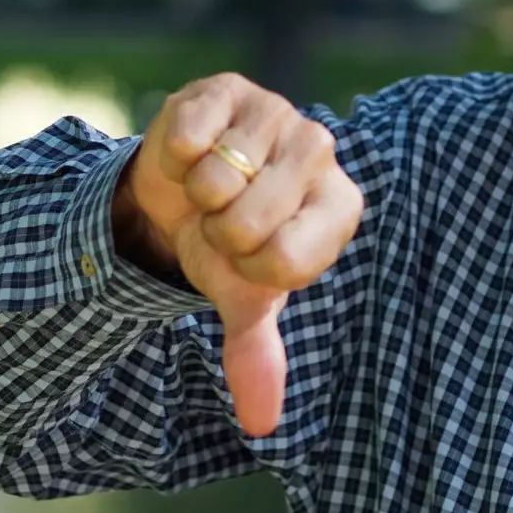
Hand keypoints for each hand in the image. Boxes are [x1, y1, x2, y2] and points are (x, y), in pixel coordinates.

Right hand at [112, 73, 363, 436]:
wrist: (185, 188)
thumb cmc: (229, 245)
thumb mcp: (244, 297)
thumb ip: (258, 354)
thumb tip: (262, 424)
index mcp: (341, 208)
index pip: (289, 261)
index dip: (248, 268)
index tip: (248, 256)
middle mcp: (323, 153)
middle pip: (249, 223)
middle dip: (217, 234)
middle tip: (223, 219)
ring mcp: (278, 113)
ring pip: (217, 180)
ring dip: (194, 196)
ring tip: (208, 188)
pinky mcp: (229, 89)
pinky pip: (186, 138)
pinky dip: (171, 158)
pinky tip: (188, 154)